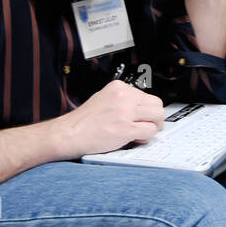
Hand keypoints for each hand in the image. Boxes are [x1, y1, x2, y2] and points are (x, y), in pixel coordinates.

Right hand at [48, 81, 164, 157]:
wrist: (68, 134)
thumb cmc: (83, 122)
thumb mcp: (104, 100)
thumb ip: (123, 101)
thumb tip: (142, 109)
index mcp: (119, 87)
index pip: (146, 95)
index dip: (146, 110)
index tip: (141, 117)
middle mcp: (123, 96)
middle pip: (156, 104)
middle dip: (154, 117)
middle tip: (147, 126)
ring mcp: (125, 111)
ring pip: (157, 116)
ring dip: (153, 127)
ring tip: (141, 133)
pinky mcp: (125, 128)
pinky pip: (150, 131)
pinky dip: (146, 138)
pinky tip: (135, 139)